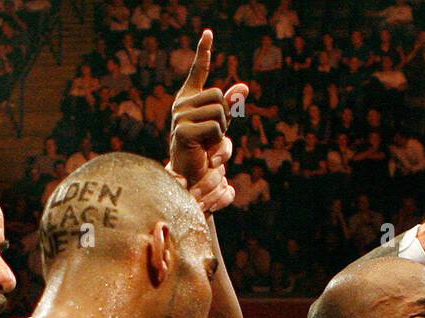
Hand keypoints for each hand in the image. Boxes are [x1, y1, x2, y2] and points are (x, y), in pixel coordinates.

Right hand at [169, 29, 248, 191]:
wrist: (191, 176)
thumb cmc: (205, 151)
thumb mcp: (222, 125)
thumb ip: (231, 106)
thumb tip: (244, 87)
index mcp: (190, 99)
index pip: (198, 71)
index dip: (203, 52)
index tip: (209, 33)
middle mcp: (182, 104)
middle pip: (220, 96)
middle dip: (226, 117)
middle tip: (214, 135)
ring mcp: (180, 116)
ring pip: (219, 112)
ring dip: (223, 131)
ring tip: (209, 143)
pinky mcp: (182, 131)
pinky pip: (215, 128)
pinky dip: (218, 142)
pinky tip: (205, 150)